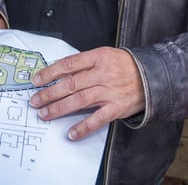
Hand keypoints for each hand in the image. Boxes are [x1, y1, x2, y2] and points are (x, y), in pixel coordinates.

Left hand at [28, 47, 143, 140]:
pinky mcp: (116, 107)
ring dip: (59, 108)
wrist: (152, 76)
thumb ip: (85, 63)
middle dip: (50, 93)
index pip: (69, 64)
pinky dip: (84, 127)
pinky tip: (72, 133)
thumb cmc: (124, 65)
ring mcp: (109, 91)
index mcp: (98, 57)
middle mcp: (103, 74)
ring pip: (79, 100)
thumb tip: (60, 73)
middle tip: (35, 101)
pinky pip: (97, 119)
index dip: (50, 72)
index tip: (36, 80)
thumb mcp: (105, 55)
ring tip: (44, 114)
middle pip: (71, 84)